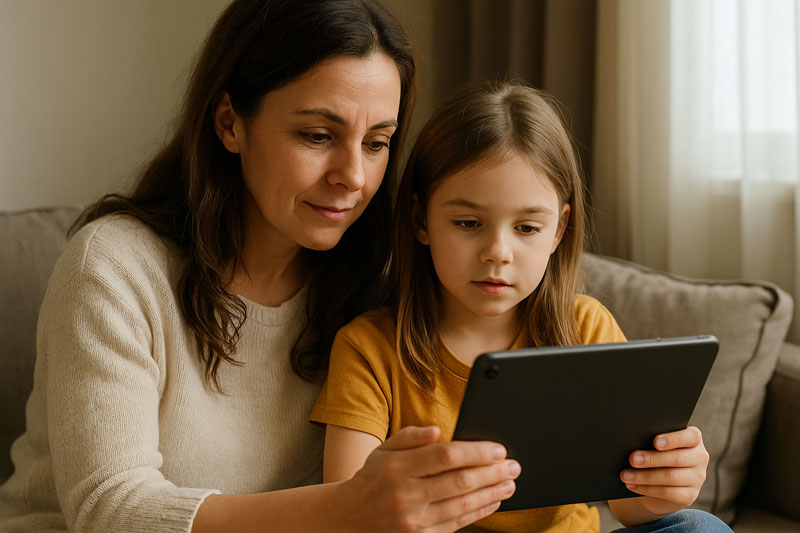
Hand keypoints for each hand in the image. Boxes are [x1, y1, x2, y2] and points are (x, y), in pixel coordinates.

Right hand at [338, 426, 519, 531]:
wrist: (350, 517)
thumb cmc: (374, 477)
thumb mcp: (383, 449)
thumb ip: (411, 436)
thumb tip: (437, 430)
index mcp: (397, 467)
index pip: (445, 455)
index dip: (476, 452)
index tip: (498, 449)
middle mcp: (406, 494)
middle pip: (459, 481)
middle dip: (492, 472)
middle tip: (513, 465)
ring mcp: (413, 520)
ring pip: (462, 505)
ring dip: (491, 493)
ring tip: (509, 482)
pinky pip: (457, 524)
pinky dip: (479, 512)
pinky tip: (493, 501)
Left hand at [620, 426, 708, 516]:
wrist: (659, 484)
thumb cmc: (655, 456)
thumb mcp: (656, 446)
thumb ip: (651, 440)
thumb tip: (634, 440)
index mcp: (693, 440)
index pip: (691, 437)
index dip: (673, 439)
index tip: (655, 442)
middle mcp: (699, 458)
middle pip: (677, 458)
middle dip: (652, 458)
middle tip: (632, 459)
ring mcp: (697, 478)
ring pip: (671, 477)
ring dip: (644, 476)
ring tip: (626, 475)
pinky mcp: (689, 495)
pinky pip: (667, 492)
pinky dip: (646, 489)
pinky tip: (632, 485)